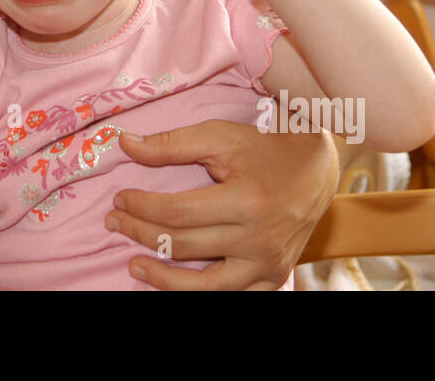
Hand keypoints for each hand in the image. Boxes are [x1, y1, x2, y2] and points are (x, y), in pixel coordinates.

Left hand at [106, 120, 338, 289]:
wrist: (318, 168)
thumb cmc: (264, 147)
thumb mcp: (220, 136)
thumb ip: (171, 144)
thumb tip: (125, 144)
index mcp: (246, 201)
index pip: (177, 212)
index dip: (141, 207)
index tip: (119, 199)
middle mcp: (260, 238)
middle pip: (185, 245)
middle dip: (141, 234)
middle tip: (115, 223)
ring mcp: (269, 263)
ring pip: (206, 285)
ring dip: (163, 279)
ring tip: (135, 266)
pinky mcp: (275, 276)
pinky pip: (233, 297)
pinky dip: (200, 294)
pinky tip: (175, 285)